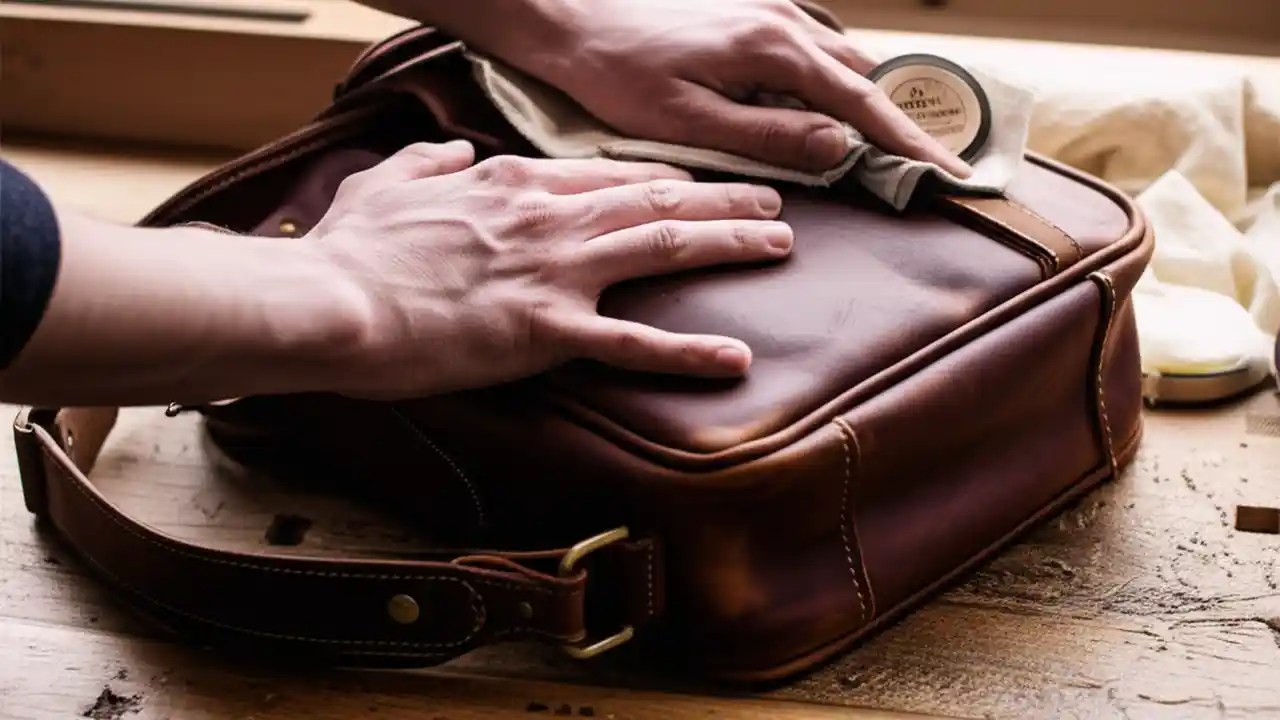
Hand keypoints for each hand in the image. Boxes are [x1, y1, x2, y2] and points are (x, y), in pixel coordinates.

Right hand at [308, 140, 792, 398]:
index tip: (699, 180)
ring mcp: (554, 272)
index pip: (607, 172)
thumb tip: (452, 148)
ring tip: (781, 244)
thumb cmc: (350, 247)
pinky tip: (734, 358)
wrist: (329, 299)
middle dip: (722, 197)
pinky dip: (689, 351)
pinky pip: (633, 343)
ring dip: (729, 242)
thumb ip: (428, 160)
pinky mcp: (547, 330)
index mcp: (513, 184)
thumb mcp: (386, 180)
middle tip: (774, 202)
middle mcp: (549, 217)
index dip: (663, 175)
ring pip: (663, 246)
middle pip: (655, 199)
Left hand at [407, 0, 971, 176]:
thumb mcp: (691, 122)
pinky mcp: (755, 15)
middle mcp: (785, 24)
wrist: (575, 22)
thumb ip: (769, 136)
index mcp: (775, 53)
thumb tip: (840, 151)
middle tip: (929, 171)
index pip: (864, 108)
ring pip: (843, 62)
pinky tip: (830, 113)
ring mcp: (772, 14)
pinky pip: (815, 51)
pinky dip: (836, 84)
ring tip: (890, 151)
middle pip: (866, 80)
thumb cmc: (621, 78)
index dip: (912, 145)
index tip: (953, 177)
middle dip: (900, 125)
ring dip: (868, 104)